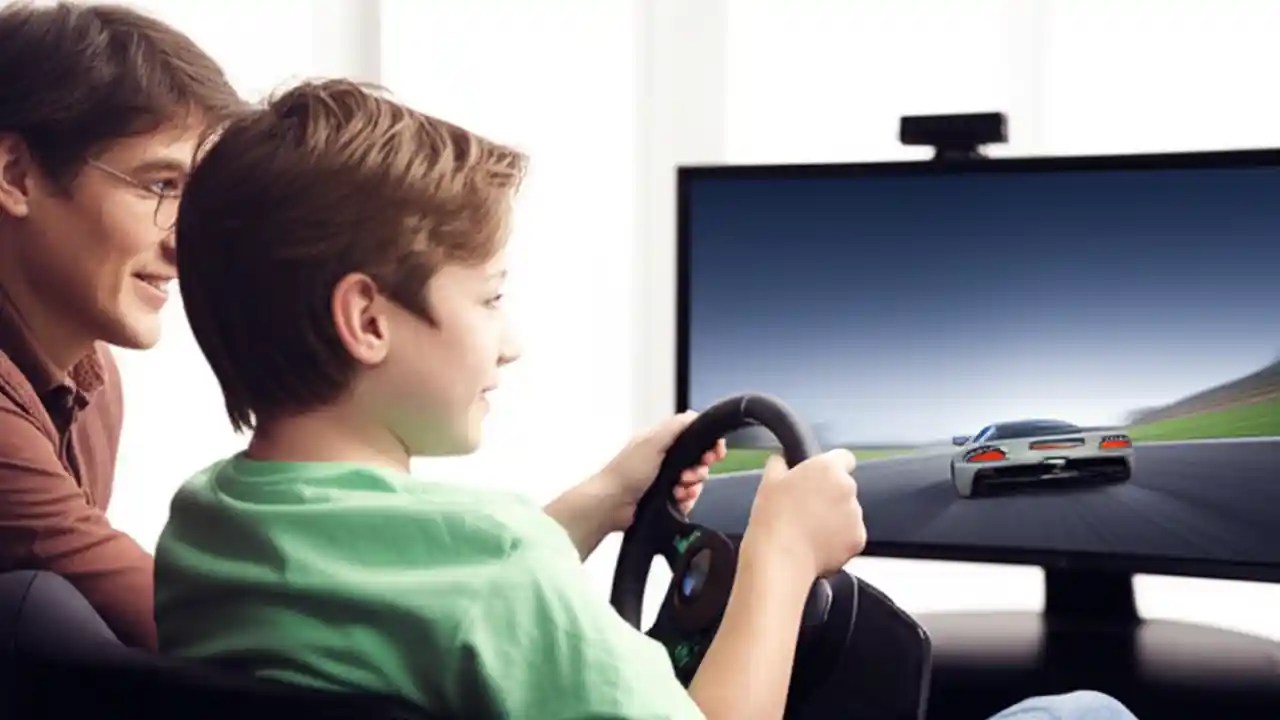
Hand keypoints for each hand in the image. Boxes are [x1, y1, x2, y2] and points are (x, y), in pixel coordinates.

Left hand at [595, 410, 727, 531]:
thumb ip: (675, 427)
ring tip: (678, 491)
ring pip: (695, 482)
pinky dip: (685, 501)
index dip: (709, 445)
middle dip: (699, 470)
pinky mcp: (667, 500)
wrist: (611, 505)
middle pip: (699, 462)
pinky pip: (688, 499)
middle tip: (689, 476)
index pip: (695, 438)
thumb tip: (696, 416)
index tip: (716, 453)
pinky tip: (677, 501)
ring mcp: (666, 481)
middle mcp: (666, 459)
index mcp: (662, 442)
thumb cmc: (627, 471)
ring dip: (691, 487)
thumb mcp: (652, 442)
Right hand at [741, 449, 865, 579]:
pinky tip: (818, 545)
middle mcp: (848, 488)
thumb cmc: (772, 518)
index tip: (819, 478)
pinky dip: (839, 541)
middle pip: (845, 487)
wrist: (781, 558)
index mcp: (828, 468)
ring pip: (849, 513)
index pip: (844, 457)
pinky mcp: (858, 540)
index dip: (832, 467)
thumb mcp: (768, 482)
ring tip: (810, 531)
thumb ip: (779, 464)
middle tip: (807, 508)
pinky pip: (851, 536)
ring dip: (836, 518)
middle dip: (831, 496)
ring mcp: (856, 515)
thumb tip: (781, 461)